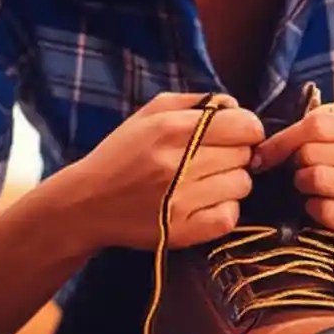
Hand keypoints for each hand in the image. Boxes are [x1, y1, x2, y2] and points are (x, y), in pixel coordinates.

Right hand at [66, 92, 263, 250]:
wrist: (86, 203)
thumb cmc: (123, 154)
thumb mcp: (151, 113)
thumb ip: (197, 102)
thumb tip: (236, 106)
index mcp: (171, 129)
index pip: (245, 125)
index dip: (246, 130)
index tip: (234, 137)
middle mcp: (178, 163)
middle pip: (245, 155)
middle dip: (236, 155)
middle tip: (212, 161)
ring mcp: (181, 200)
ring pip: (242, 185)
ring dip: (230, 183)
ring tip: (205, 183)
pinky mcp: (183, 231)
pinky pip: (230, 217)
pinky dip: (224, 210)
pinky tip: (204, 204)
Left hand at [253, 107, 333, 242]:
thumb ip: (324, 125)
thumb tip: (266, 142)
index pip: (315, 125)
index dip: (281, 140)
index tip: (263, 154)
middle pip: (310, 154)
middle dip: (295, 164)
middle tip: (302, 171)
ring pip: (315, 180)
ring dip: (303, 186)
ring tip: (315, 187)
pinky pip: (324, 211)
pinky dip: (315, 209)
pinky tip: (325, 206)